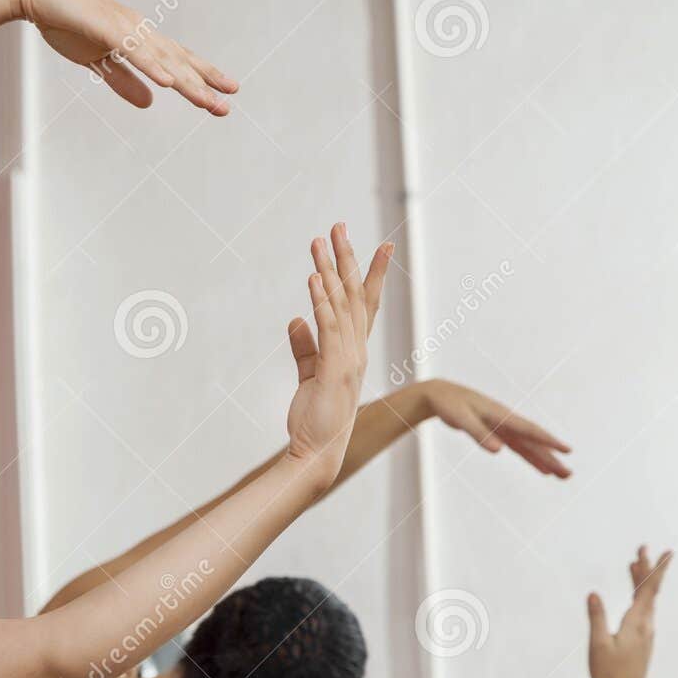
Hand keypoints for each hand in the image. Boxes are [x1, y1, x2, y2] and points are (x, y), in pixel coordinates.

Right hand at [9, 0, 236, 114]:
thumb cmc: (67, 25)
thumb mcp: (99, 62)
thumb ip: (124, 82)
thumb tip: (149, 103)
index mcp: (138, 39)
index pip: (177, 61)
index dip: (202, 77)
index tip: (224, 94)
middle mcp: (139, 31)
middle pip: (177, 61)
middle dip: (203, 84)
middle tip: (226, 106)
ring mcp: (124, 28)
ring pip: (161, 58)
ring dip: (185, 81)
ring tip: (206, 101)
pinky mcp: (105, 28)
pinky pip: (132, 50)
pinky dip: (151, 66)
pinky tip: (167, 82)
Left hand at [284, 223, 393, 482]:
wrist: (316, 452)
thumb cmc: (315, 418)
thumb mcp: (309, 375)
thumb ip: (304, 346)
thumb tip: (295, 319)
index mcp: (353, 350)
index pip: (365, 305)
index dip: (373, 274)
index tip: (382, 245)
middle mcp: (356, 349)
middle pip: (355, 295)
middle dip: (348, 258)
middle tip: (339, 225)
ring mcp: (348, 358)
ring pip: (340, 304)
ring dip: (329, 270)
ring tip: (320, 240)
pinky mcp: (334, 369)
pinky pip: (327, 328)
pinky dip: (320, 301)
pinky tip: (313, 279)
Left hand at [424, 381, 572, 477]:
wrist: (441, 394)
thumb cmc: (450, 404)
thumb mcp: (461, 419)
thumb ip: (480, 434)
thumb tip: (499, 451)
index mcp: (501, 416)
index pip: (529, 431)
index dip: (548, 441)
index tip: (567, 450)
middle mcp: (506, 421)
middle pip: (534, 442)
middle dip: (551, 458)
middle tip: (568, 475)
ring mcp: (503, 427)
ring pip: (529, 446)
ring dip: (545, 460)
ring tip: (561, 475)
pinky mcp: (497, 432)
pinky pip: (518, 447)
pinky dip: (530, 457)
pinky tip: (541, 468)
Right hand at [587, 546, 672, 677]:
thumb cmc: (607, 673)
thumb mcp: (598, 644)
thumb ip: (597, 618)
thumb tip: (594, 594)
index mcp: (637, 624)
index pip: (648, 590)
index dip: (652, 568)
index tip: (660, 551)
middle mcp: (646, 627)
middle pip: (649, 592)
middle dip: (646, 569)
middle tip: (643, 548)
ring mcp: (646, 636)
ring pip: (646, 602)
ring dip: (640, 582)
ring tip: (632, 566)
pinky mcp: (642, 644)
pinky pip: (643, 613)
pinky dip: (639, 599)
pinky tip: (634, 599)